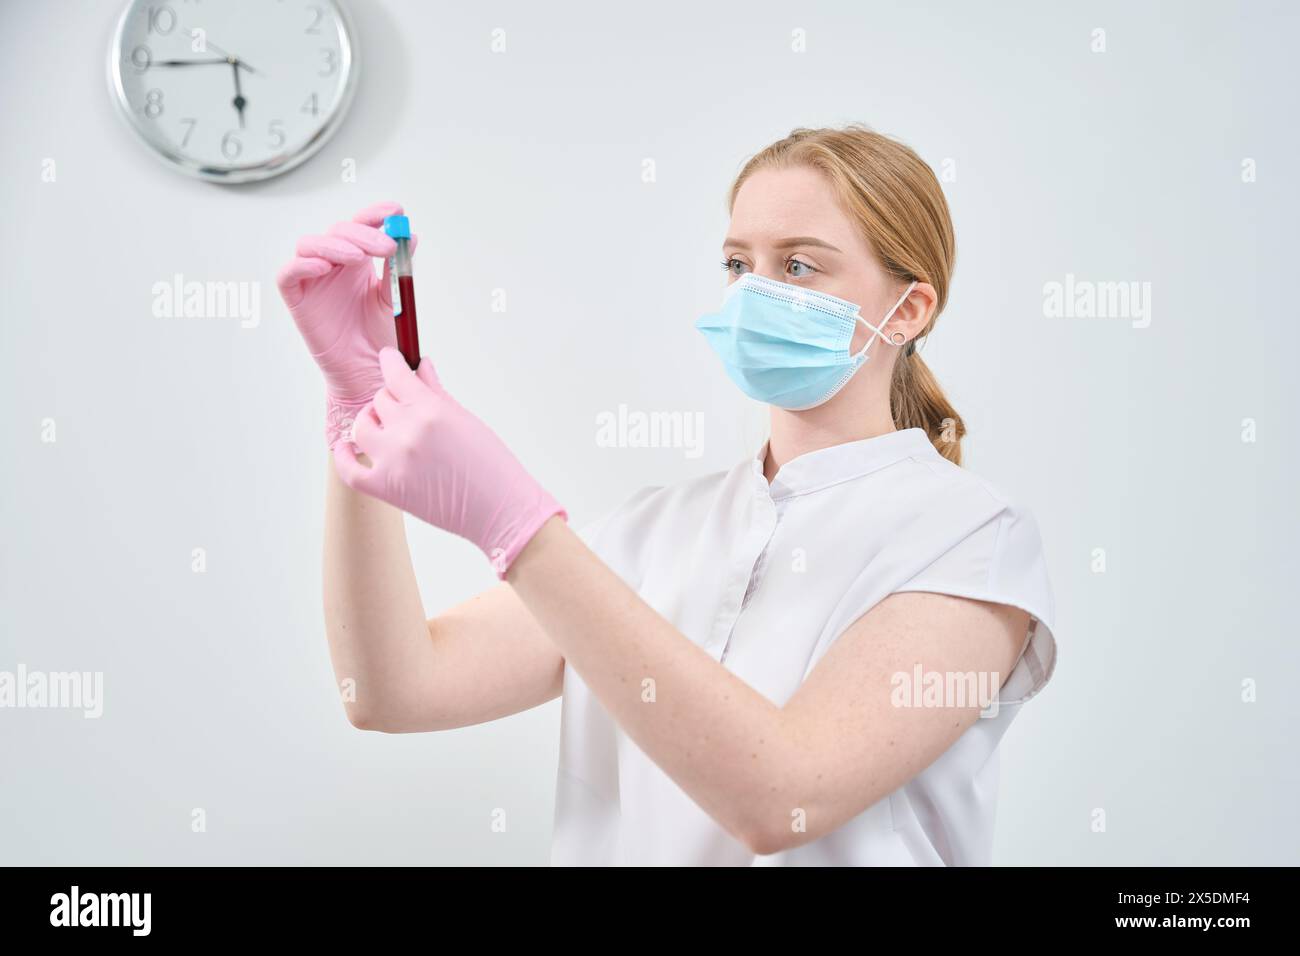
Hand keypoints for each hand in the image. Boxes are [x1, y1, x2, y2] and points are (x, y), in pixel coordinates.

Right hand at [275, 201, 417, 446]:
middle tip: (386, 247)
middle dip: (363, 234)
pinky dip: (303, 265)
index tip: (395, 211)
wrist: (368, 370)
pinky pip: (289, 274)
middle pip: (339, 232)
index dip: (374, 214)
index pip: (360, 226)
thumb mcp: (394, 297)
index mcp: (356, 259)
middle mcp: (332, 264)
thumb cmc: (379, 336)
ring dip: (336, 245)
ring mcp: (312, 278)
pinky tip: (325, 267)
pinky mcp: (296, 298)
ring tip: (359, 257)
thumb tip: (412, 237)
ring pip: (312, 245)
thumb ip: (398, 268)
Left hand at [333, 348, 567, 578]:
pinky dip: (344, 456)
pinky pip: (349, 468)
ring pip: (362, 426)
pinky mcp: (385, 488)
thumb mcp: (465, 420)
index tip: (389, 358)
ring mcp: (393, 461)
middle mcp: (407, 432)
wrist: (500, 510)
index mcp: (430, 410)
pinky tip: (348, 448)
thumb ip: (436, 390)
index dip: (390, 362)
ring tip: (386, 428)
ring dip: (371, 421)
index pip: (395, 375)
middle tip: (405, 406)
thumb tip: (421, 366)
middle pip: (381, 399)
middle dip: (392, 399)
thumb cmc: (491, 465)